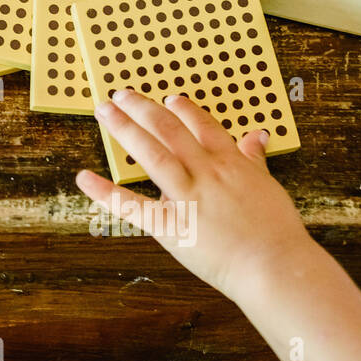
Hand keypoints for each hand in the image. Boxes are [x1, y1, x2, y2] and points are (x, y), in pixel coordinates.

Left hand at [76, 89, 316, 305]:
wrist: (275, 266)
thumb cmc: (276, 232)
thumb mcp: (269, 186)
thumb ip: (254, 160)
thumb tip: (256, 136)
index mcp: (230, 163)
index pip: (202, 125)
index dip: (183, 110)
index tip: (168, 98)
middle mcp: (205, 173)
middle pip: (169, 130)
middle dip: (143, 109)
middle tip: (121, 95)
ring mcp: (186, 197)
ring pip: (152, 153)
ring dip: (126, 128)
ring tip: (104, 111)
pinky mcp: (171, 225)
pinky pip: (132, 206)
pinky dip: (105, 192)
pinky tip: (84, 178)